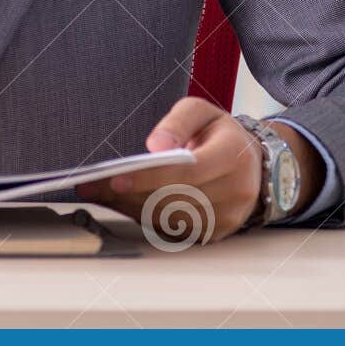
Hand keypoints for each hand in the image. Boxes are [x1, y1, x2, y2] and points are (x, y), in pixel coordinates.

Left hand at [75, 98, 306, 245]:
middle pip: (174, 198)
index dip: (150, 177)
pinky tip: (120, 203)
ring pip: (170, 218)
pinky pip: (173, 229)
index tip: (115, 178)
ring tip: (98, 192)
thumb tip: (155, 146)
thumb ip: (177, 122)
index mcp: (233, 155)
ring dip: (130, 207)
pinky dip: (143, 216)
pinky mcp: (215, 233)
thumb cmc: (221, 134)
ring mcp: (227, 217)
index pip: (189, 171)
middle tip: (92, 186)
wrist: (252, 163)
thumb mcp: (202, 112)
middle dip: (129, 193)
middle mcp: (235, 191)